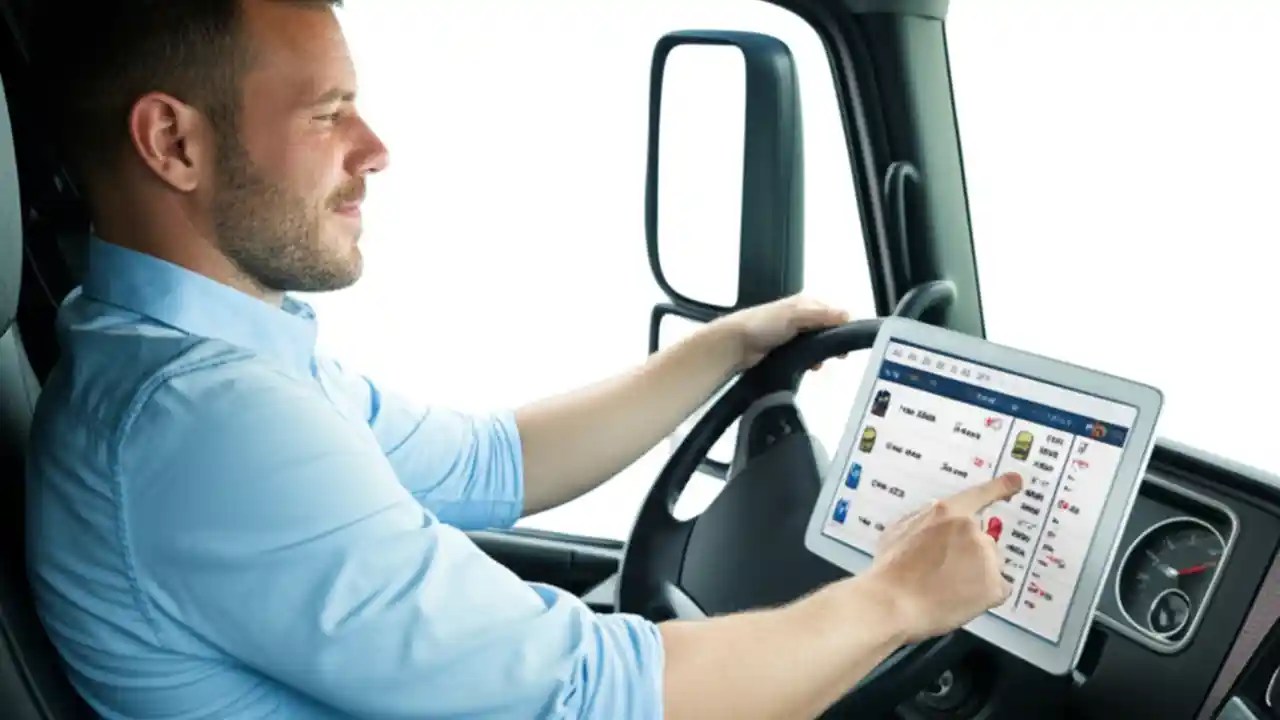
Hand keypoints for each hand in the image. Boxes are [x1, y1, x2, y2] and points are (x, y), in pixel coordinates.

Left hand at [712, 294, 850, 370]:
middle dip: (830, 342)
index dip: (840, 325)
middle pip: (824, 329)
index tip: (846, 341)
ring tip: (819, 364)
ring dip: (819, 354)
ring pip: (815, 343)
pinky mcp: (784, 349)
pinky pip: (804, 354)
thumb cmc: (762, 324)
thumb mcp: (793, 316)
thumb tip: (846, 315)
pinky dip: (809, 360)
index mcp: (802, 303)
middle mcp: (798, 315)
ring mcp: (791, 333)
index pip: (830, 312)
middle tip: (837, 356)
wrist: (734, 344)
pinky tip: (810, 367)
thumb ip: (820, 316)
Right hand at [861, 472, 1023, 643]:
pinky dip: (984, 596)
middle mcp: (973, 530)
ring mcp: (987, 558)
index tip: (1017, 481)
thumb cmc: (889, 568)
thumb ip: (926, 520)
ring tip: (947, 590)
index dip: (1001, 487)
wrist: (892, 602)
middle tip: (943, 572)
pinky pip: (996, 589)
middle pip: (982, 540)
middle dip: (969, 554)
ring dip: (976, 574)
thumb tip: (940, 522)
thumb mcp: (900, 529)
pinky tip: (960, 601)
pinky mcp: (995, 586)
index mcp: (949, 512)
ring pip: (990, 565)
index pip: (981, 495)